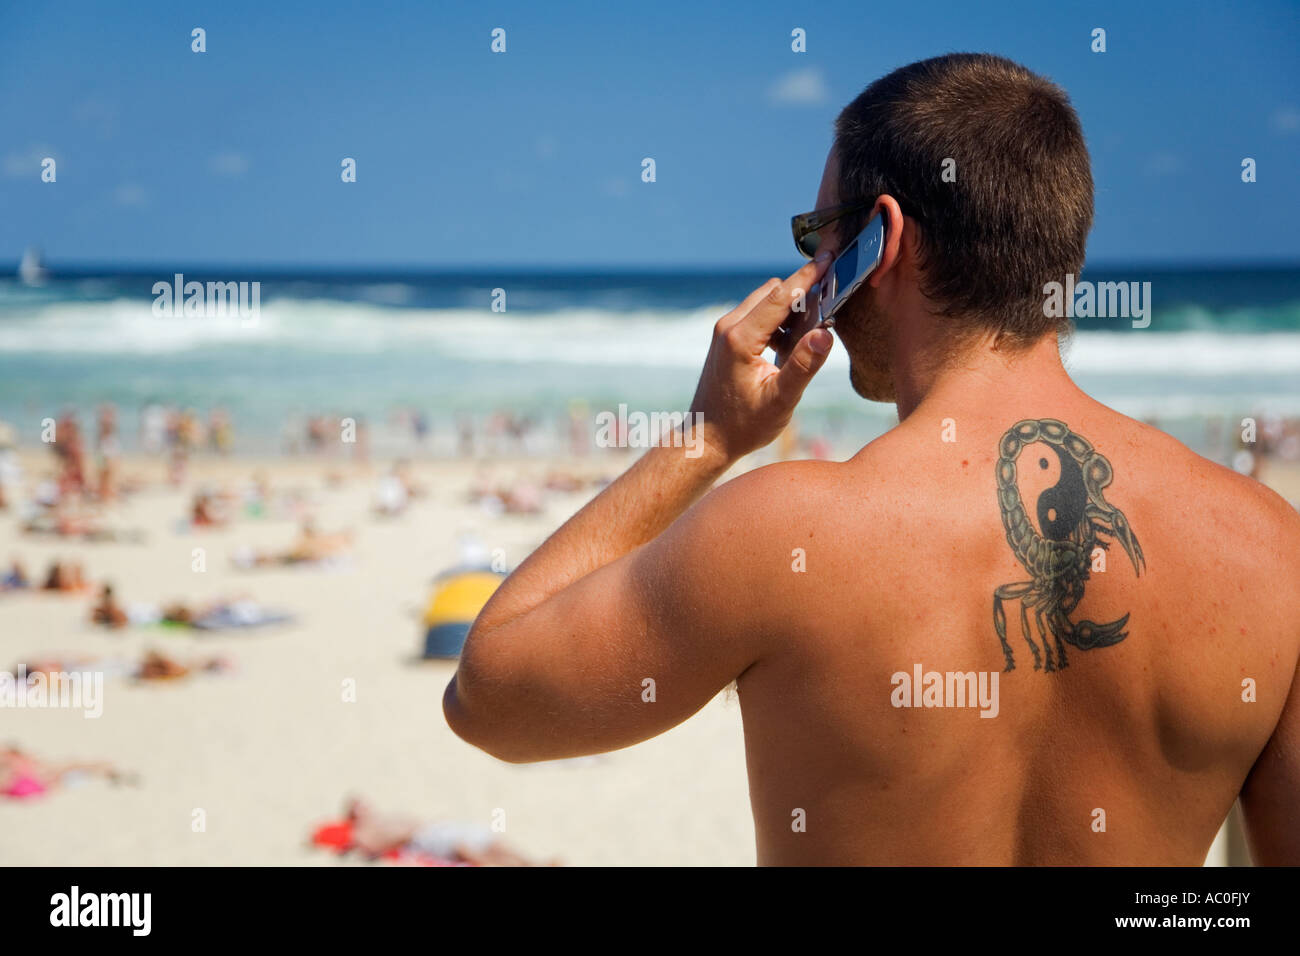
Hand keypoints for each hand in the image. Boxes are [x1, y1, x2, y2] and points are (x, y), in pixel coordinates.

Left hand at [688, 253, 834, 463]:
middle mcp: (728, 327)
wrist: (706, 439)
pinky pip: (756, 315)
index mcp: (741, 338)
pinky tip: (788, 348)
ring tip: (807, 337)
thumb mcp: (780, 401)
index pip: (781, 295)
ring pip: (764, 302)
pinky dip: (777, 321)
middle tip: (829, 307)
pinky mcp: (726, 338)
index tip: (830, 260)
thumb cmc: (743, 426)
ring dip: (789, 309)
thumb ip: (804, 366)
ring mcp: (724, 331)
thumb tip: (826, 333)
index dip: (808, 276)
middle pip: (772, 292)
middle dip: (801, 293)